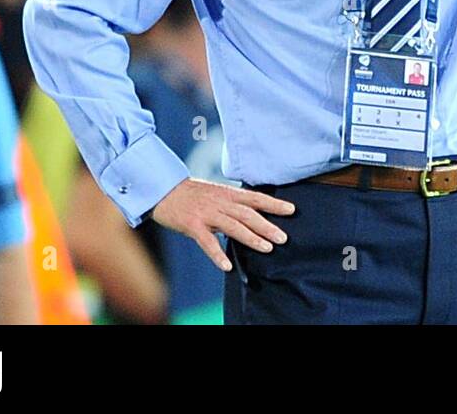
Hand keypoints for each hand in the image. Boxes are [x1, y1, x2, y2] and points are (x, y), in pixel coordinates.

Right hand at [151, 178, 294, 271]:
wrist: (164, 190)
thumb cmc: (193, 194)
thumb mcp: (217, 193)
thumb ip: (233, 202)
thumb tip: (253, 213)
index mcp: (228, 193)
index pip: (255, 198)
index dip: (274, 204)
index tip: (291, 210)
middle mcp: (220, 202)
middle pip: (248, 214)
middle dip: (267, 226)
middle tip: (283, 238)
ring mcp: (207, 214)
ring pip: (233, 227)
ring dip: (251, 238)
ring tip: (267, 248)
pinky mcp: (192, 225)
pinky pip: (207, 242)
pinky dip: (217, 254)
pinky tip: (227, 266)